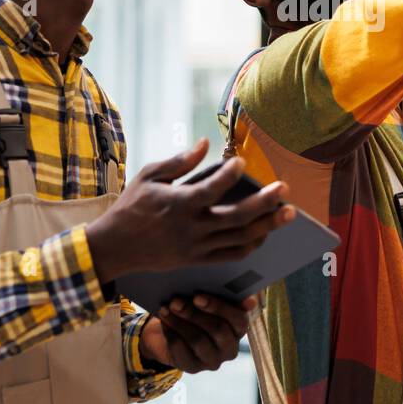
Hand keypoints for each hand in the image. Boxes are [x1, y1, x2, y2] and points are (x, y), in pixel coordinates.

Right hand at [85, 138, 294, 281]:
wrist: (115, 247)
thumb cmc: (131, 206)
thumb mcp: (149, 176)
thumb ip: (179, 161)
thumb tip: (205, 144)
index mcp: (179, 204)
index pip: (212, 189)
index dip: (230, 175)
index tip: (242, 161)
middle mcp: (192, 228)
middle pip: (237, 217)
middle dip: (265, 203)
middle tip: (285, 189)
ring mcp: (196, 247)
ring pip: (240, 239)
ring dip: (267, 225)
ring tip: (287, 212)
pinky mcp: (197, 260)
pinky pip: (230, 256)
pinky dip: (250, 245)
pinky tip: (264, 234)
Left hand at [141, 293, 257, 372]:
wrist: (174, 332)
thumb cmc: (197, 311)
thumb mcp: (210, 301)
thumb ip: (224, 296)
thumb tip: (249, 300)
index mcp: (239, 329)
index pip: (239, 320)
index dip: (219, 307)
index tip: (197, 296)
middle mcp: (230, 348)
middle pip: (217, 330)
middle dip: (195, 314)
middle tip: (176, 301)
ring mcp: (212, 361)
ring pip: (198, 341)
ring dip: (179, 322)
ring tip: (166, 308)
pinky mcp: (193, 368)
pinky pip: (182, 351)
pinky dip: (171, 332)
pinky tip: (164, 321)